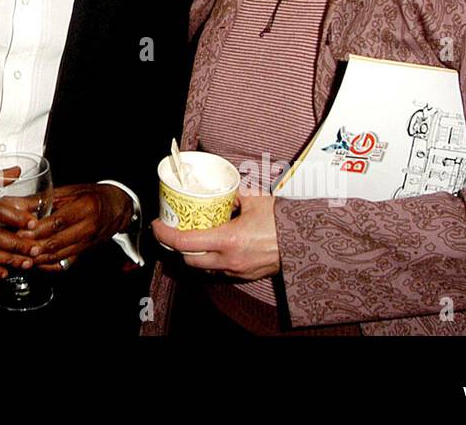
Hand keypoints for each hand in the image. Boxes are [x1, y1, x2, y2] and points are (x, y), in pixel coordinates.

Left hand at [21, 183, 135, 271]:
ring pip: (58, 255)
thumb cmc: (92, 196)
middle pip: (57, 241)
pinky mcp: (84, 252)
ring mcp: (87, 243)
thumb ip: (43, 199)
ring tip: (20, 255)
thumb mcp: (70, 191)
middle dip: (34, 245)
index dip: (39, 228)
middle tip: (16, 244)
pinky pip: (64, 263)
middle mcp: (88, 227)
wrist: (116, 209)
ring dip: (38, 258)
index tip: (21, 230)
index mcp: (86, 207)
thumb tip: (18, 204)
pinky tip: (34, 262)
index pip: (58, 221)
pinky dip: (47, 264)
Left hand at [151, 191, 279, 280]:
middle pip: (189, 259)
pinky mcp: (246, 275)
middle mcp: (229, 260)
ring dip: (194, 256)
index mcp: (228, 240)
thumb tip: (221, 189)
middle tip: (172, 231)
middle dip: (177, 247)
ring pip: (204, 268)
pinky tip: (213, 248)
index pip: (185, 242)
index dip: (165, 235)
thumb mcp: (254, 199)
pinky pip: (220, 271)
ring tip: (191, 238)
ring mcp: (238, 271)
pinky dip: (211, 261)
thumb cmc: (282, 220)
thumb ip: (233, 195)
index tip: (158, 226)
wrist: (306, 241)